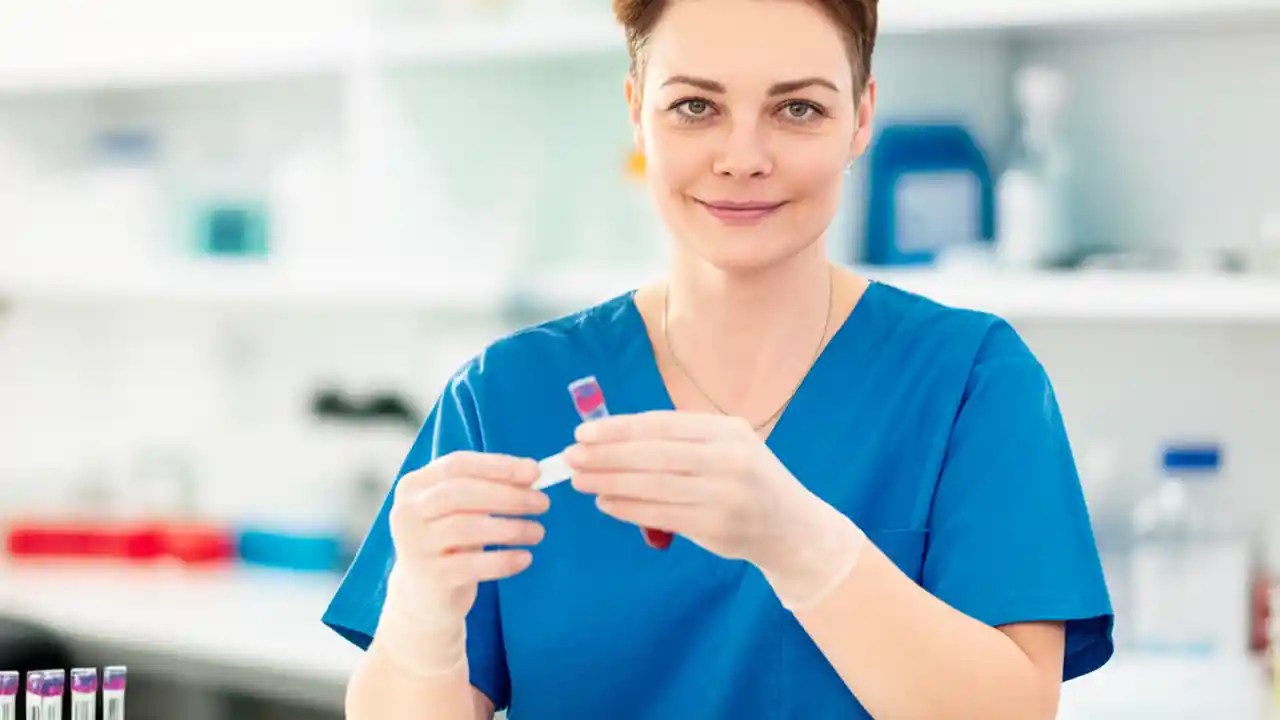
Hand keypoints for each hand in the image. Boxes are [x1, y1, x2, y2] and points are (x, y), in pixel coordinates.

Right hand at [379, 451, 548, 673]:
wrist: (424, 596)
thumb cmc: (449, 542)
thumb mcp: (461, 510)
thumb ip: (487, 489)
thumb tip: (531, 474)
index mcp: (414, 486)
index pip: (457, 464)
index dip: (498, 466)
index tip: (534, 471)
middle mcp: (407, 512)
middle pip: (461, 493)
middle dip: (508, 495)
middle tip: (542, 502)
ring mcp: (415, 545)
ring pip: (467, 527)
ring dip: (511, 528)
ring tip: (538, 531)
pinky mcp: (430, 577)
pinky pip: (472, 565)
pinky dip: (503, 560)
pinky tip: (525, 558)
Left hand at [566, 411, 864, 608]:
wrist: (792, 528)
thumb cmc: (745, 481)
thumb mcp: (726, 447)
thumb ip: (681, 441)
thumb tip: (612, 439)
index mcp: (727, 431)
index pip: (662, 424)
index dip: (618, 428)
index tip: (583, 433)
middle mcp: (729, 458)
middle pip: (653, 454)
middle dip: (605, 455)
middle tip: (570, 456)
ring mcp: (724, 494)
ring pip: (652, 486)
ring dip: (609, 483)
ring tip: (579, 480)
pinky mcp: (717, 526)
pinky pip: (661, 515)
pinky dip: (628, 509)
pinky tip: (605, 504)